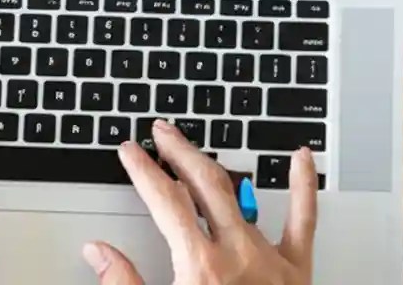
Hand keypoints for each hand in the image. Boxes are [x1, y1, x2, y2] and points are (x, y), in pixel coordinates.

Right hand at [82, 119, 317, 284]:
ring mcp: (268, 258)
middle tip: (160, 132)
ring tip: (196, 147)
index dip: (142, 170)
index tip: (130, 152)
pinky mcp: (298, 270)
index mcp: (199, 267)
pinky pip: (304, 220)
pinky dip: (304, 185)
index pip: (163, 201)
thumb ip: (125, 284)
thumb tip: (98, 253)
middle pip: (201, 183)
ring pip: (240, 192)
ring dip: (214, 164)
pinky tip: (302, 157)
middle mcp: (235, 254)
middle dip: (177, 151)